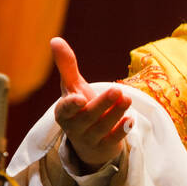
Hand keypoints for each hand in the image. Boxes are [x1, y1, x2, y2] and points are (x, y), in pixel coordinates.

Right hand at [50, 37, 131, 170]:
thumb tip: (55, 39)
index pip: (65, 109)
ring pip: (102, 127)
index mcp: (64, 112)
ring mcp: (90, 138)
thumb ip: (67, 66)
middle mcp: (75, 127)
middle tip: (116, 90)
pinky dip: (121, 131)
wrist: (89, 140)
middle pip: (88, 116)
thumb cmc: (80, 108)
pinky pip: (113, 140)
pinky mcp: (105, 146)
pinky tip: (131, 120)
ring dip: (115, 113)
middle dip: (102, 104)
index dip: (70, 105)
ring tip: (127, 98)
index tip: (79, 98)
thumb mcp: (73, 87)